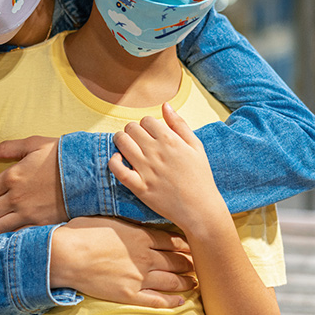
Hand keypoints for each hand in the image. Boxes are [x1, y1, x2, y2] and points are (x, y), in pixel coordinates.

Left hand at [0, 136, 65, 233]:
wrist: (88, 173)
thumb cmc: (61, 156)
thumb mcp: (33, 144)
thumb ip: (6, 148)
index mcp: (12, 176)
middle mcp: (16, 198)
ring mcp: (28, 214)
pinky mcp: (41, 225)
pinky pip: (17, 236)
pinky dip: (8, 237)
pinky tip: (7, 234)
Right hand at [51, 216, 195, 308]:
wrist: (66, 255)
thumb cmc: (82, 233)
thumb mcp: (108, 219)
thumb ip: (128, 223)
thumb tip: (137, 223)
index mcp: (140, 237)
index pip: (171, 241)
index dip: (185, 244)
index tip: (194, 245)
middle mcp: (145, 257)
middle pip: (175, 261)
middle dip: (189, 263)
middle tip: (198, 264)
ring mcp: (139, 277)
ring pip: (171, 281)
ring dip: (185, 282)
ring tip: (194, 282)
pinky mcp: (129, 294)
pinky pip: (156, 300)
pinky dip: (170, 301)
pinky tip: (179, 301)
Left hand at [109, 103, 226, 232]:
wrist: (201, 209)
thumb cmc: (200, 177)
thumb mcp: (196, 146)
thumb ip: (179, 124)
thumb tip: (165, 105)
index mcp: (171, 141)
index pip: (146, 120)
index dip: (146, 124)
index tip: (149, 132)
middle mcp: (156, 152)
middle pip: (131, 128)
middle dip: (132, 130)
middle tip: (137, 139)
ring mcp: (146, 170)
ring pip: (121, 142)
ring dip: (120, 140)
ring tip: (126, 146)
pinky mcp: (139, 187)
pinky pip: (117, 169)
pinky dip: (113, 161)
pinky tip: (118, 159)